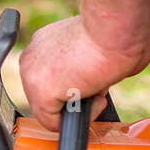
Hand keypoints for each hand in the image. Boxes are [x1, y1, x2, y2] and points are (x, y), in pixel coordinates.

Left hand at [18, 15, 149, 130]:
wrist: (116, 26)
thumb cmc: (118, 30)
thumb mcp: (94, 45)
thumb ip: (85, 65)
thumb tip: (98, 82)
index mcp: (43, 44)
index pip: (52, 79)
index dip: (77, 85)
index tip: (94, 78)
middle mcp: (31, 58)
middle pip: (49, 96)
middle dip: (76, 97)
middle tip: (99, 84)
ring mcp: (31, 75)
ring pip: (50, 111)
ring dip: (78, 107)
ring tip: (99, 90)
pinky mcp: (40, 93)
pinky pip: (54, 123)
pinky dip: (79, 119)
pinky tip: (96, 100)